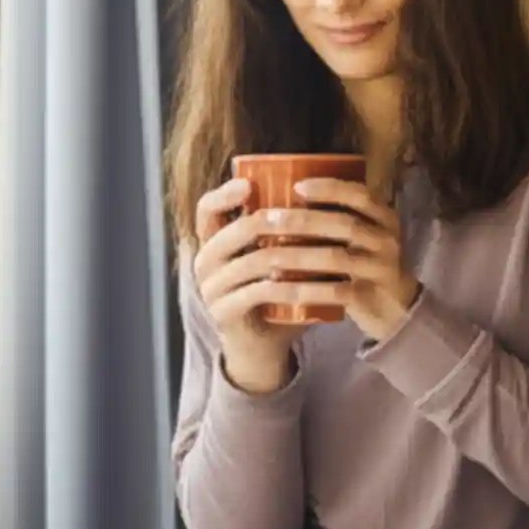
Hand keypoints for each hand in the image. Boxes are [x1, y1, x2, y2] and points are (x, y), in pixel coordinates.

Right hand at [193, 178, 322, 392]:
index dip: (224, 194)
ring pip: (249, 263)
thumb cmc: (275, 293)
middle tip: (297, 215)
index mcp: (213, 242)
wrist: (264, 344)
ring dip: (287, 255)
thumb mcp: (276, 257)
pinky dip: (288, 287)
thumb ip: (284, 230)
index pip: (206, 209)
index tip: (249, 183)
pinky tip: (310, 283)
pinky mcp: (224, 313)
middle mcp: (204, 262)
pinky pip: (257, 293)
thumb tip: (324, 190)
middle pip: (230, 232)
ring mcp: (211, 289)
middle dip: (266, 221)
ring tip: (316, 248)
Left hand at [276, 177, 420, 341]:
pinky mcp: (370, 297)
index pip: (359, 195)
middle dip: (301, 220)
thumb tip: (285, 200)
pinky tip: (281, 289)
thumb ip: (338, 220)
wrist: (399, 311)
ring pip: (336, 258)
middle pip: (343, 224)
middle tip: (268, 220)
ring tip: (267, 256)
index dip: (328, 188)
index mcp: (384, 218)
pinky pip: (335, 291)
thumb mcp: (364, 238)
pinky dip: (306, 289)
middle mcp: (386, 240)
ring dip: (297, 256)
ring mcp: (381, 269)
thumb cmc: (367, 267)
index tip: (296, 186)